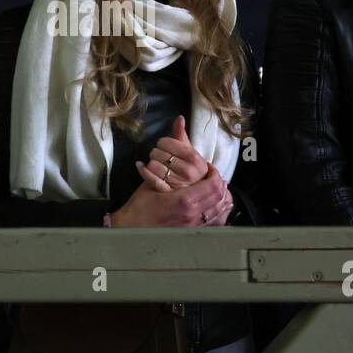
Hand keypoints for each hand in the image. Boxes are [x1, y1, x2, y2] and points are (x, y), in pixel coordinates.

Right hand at [110, 162, 232, 228]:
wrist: (131, 229)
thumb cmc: (140, 204)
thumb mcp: (153, 178)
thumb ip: (170, 152)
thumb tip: (180, 120)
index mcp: (185, 200)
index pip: (214, 183)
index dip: (214, 172)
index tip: (208, 166)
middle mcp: (193, 214)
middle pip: (220, 196)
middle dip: (220, 183)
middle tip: (212, 175)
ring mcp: (193, 225)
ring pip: (219, 209)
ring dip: (220, 196)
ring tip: (213, 187)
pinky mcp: (191, 232)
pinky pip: (213, 221)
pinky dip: (216, 210)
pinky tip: (211, 204)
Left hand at [144, 115, 208, 189]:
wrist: (194, 193)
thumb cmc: (190, 169)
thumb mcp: (189, 153)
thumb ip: (182, 135)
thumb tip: (179, 118)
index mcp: (195, 158)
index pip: (168, 143)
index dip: (162, 143)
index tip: (163, 145)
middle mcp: (188, 172)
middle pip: (158, 153)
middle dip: (156, 153)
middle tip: (159, 156)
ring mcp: (178, 184)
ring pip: (153, 165)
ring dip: (151, 163)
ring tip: (155, 164)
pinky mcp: (167, 194)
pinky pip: (150, 179)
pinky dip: (143, 170)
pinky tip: (140, 166)